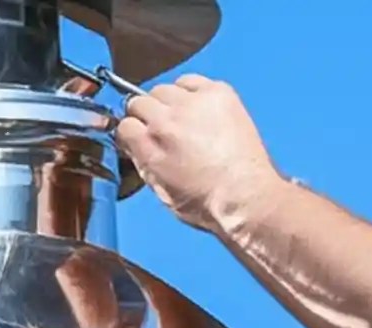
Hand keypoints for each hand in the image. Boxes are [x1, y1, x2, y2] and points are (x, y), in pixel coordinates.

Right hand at [116, 74, 282, 234]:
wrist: (247, 196)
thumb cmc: (208, 202)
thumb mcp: (161, 190)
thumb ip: (141, 162)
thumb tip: (132, 145)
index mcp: (150, 146)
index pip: (124, 124)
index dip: (130, 132)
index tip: (137, 136)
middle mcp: (168, 119)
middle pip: (140, 101)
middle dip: (145, 114)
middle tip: (159, 128)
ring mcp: (194, 103)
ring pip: (164, 88)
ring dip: (167, 101)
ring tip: (180, 118)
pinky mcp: (218, 94)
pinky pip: (192, 80)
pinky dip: (190, 91)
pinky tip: (198, 108)